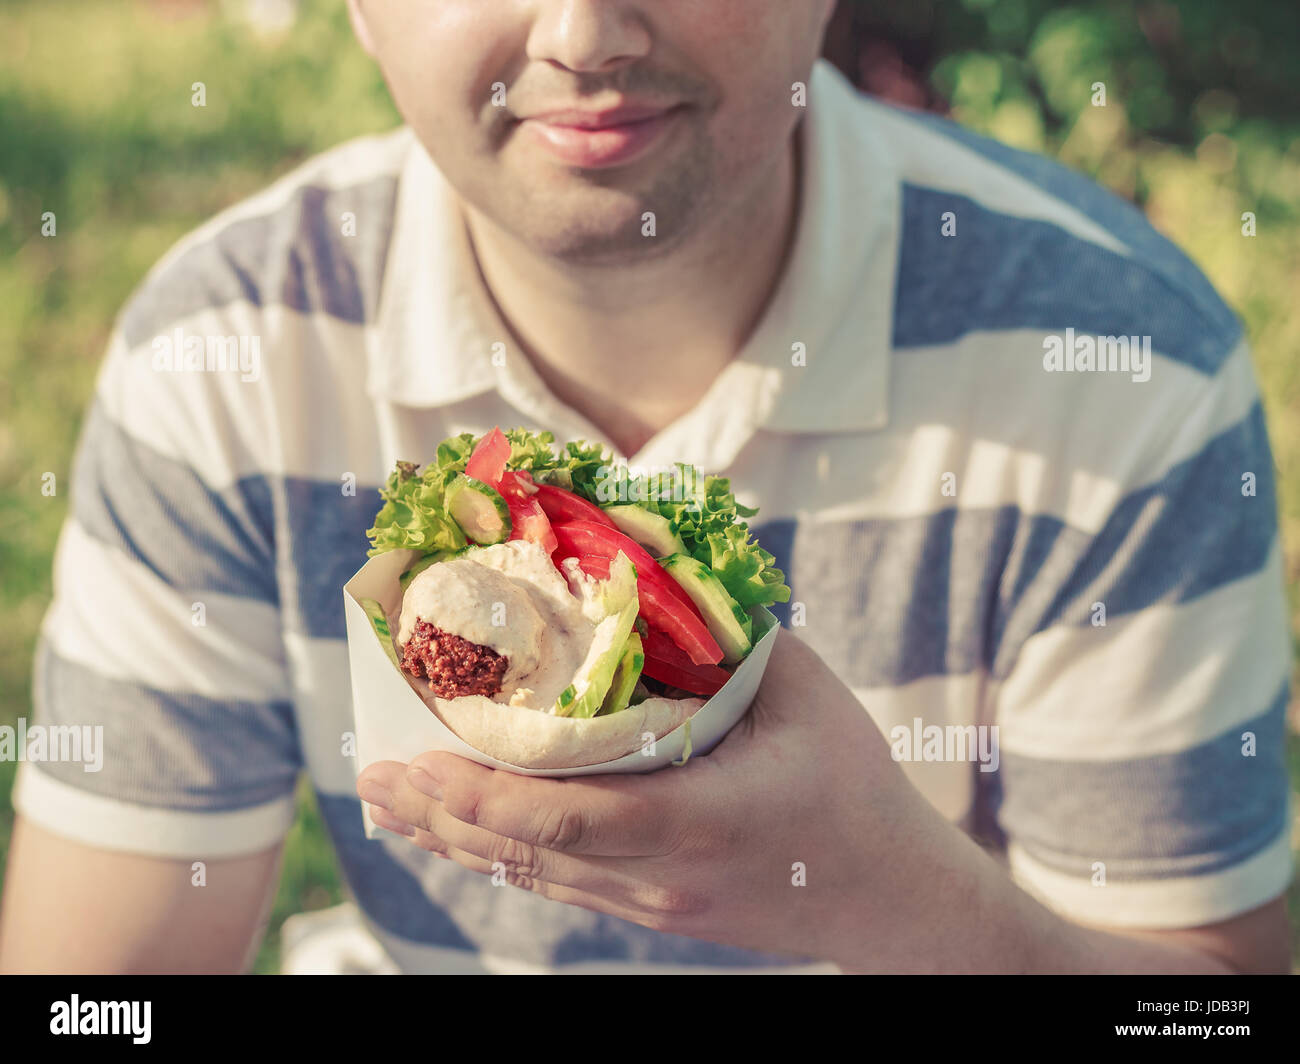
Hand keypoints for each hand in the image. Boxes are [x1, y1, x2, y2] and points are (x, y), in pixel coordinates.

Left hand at [356, 629, 981, 967]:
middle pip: (528, 853)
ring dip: (454, 835)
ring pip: (531, 875)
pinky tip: (456, 830)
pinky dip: (496, 851)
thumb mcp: (809, 698)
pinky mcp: (650, 909)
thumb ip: (734, 640)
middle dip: (441, 814)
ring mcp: (652, 903)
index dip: (488, 796)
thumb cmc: (851, 789)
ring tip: (389, 798)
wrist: (886, 895)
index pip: (573, 818)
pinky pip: (556, 882)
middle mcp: (663, 876)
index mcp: (703, 819)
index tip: (421, 760)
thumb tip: (661, 574)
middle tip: (373, 773)